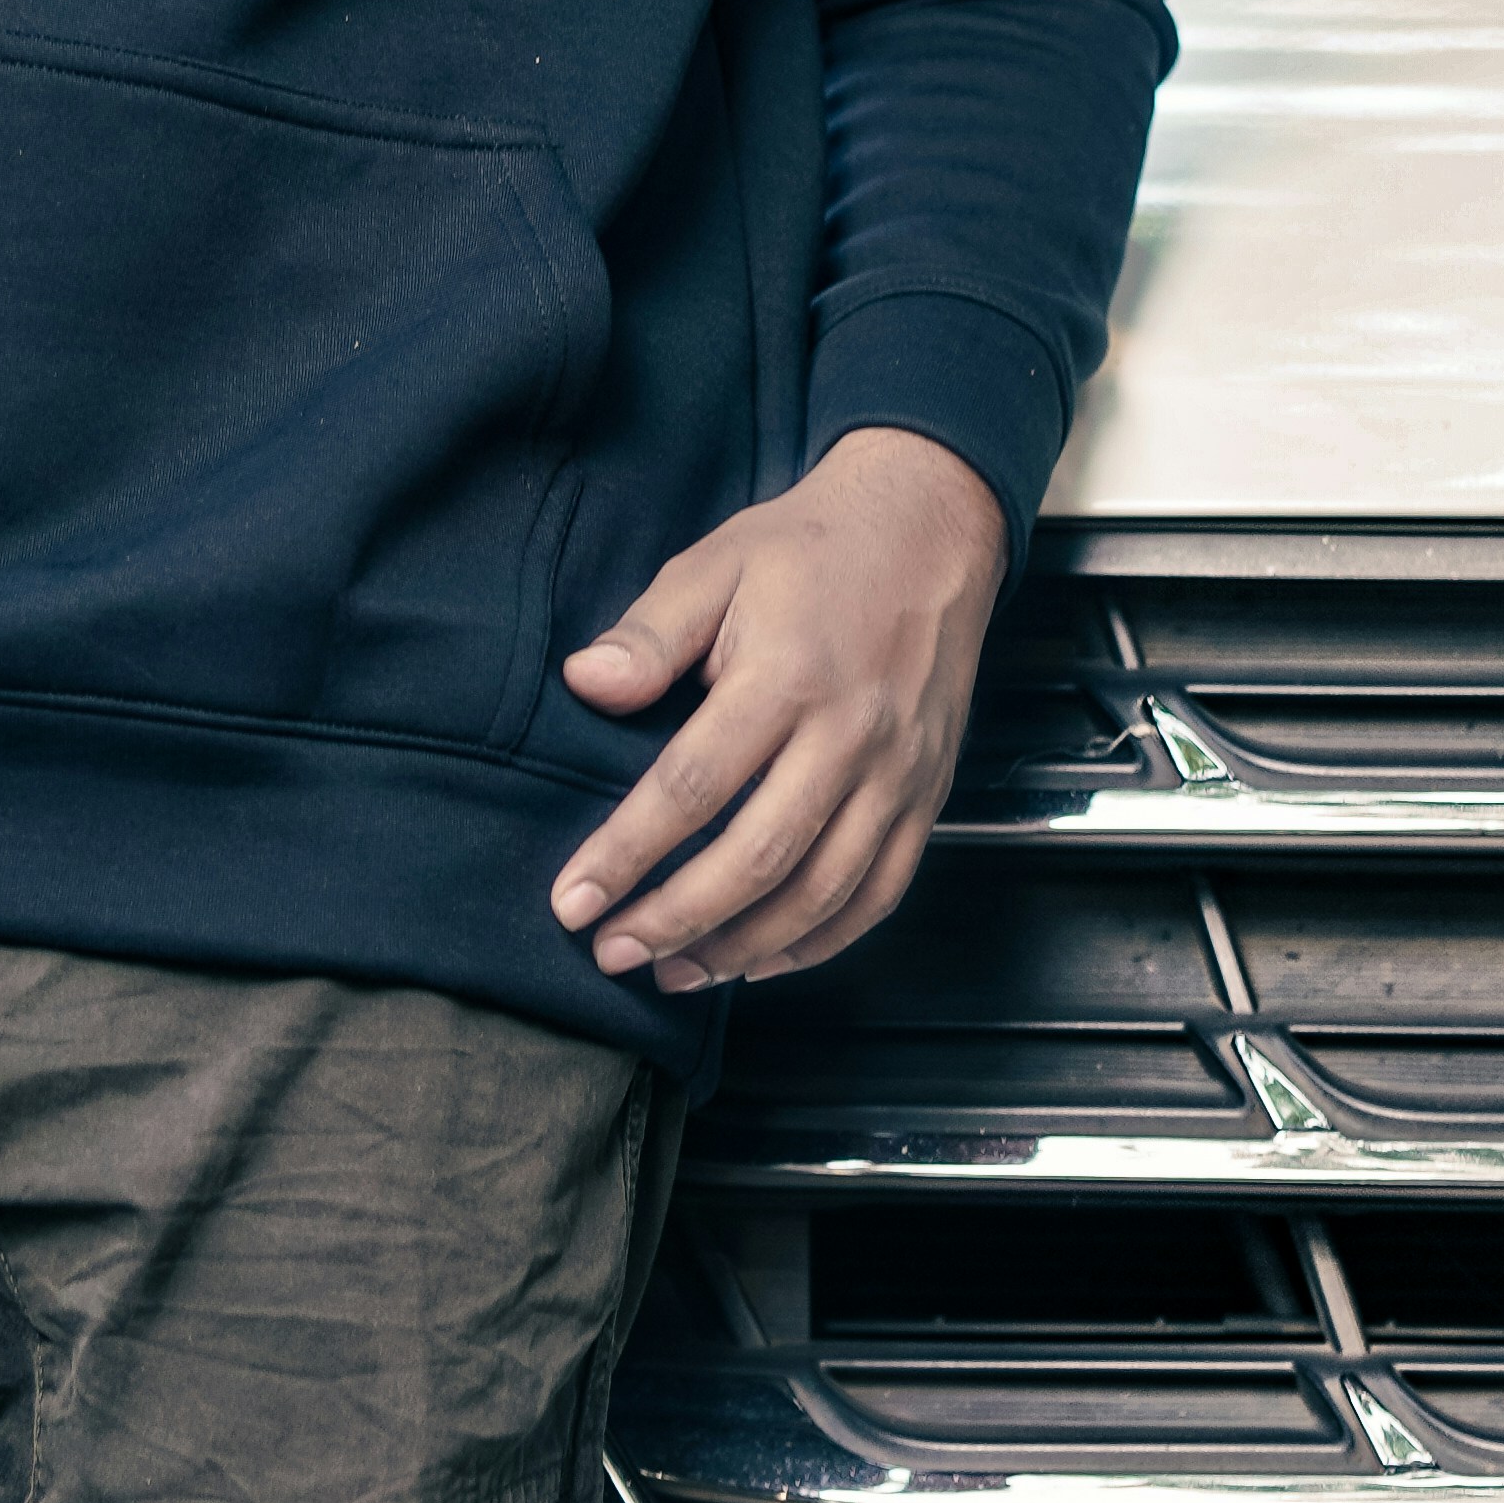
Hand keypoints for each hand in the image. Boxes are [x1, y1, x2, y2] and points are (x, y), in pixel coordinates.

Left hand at [550, 427, 1012, 995]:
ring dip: (743, 948)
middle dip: (675, 919)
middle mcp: (851, 737)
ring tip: (674, 972)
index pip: (693, 787)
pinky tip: (764, 960)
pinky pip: (880, 892)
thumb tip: (586, 684)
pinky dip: (822, 941)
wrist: (930, 530)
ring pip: (822, 892)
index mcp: (788, 677)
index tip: (573, 901)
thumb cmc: (812, 550)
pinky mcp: (928, 796)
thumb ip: (650, 633)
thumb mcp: (715, 564)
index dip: (626, 853)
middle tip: (611, 951)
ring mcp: (899, 775)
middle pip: (757, 858)